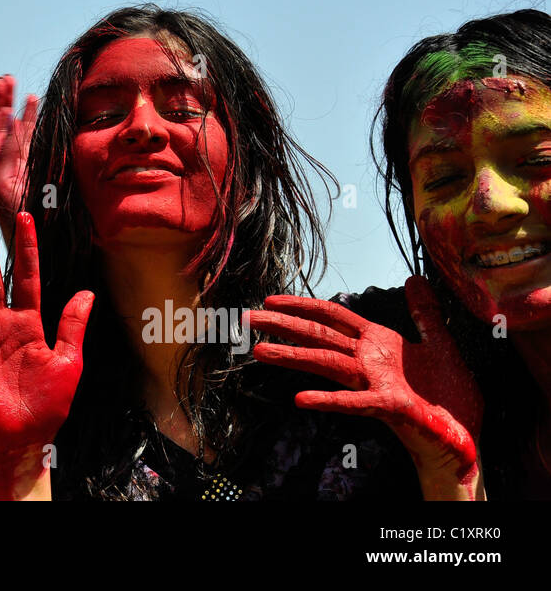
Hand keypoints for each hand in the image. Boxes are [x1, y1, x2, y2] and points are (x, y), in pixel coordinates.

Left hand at [0, 76, 36, 238]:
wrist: (44, 252)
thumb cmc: (20, 225)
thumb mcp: (7, 183)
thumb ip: (11, 153)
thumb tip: (15, 123)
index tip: (1, 84)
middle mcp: (5, 170)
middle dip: (2, 103)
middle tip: (8, 79)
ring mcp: (23, 173)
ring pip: (18, 137)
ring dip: (20, 114)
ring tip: (26, 93)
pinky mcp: (40, 179)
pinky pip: (34, 149)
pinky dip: (36, 129)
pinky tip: (39, 114)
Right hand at [250, 277, 481, 479]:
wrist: (465, 434)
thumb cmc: (451, 394)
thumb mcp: (440, 344)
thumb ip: (424, 313)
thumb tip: (415, 279)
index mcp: (377, 342)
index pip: (332, 316)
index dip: (302, 305)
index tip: (271, 300)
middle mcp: (369, 360)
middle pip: (320, 336)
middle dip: (284, 326)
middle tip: (248, 319)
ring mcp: (375, 383)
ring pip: (328, 364)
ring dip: (293, 357)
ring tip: (260, 351)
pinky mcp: (389, 406)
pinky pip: (355, 403)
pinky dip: (328, 400)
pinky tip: (301, 399)